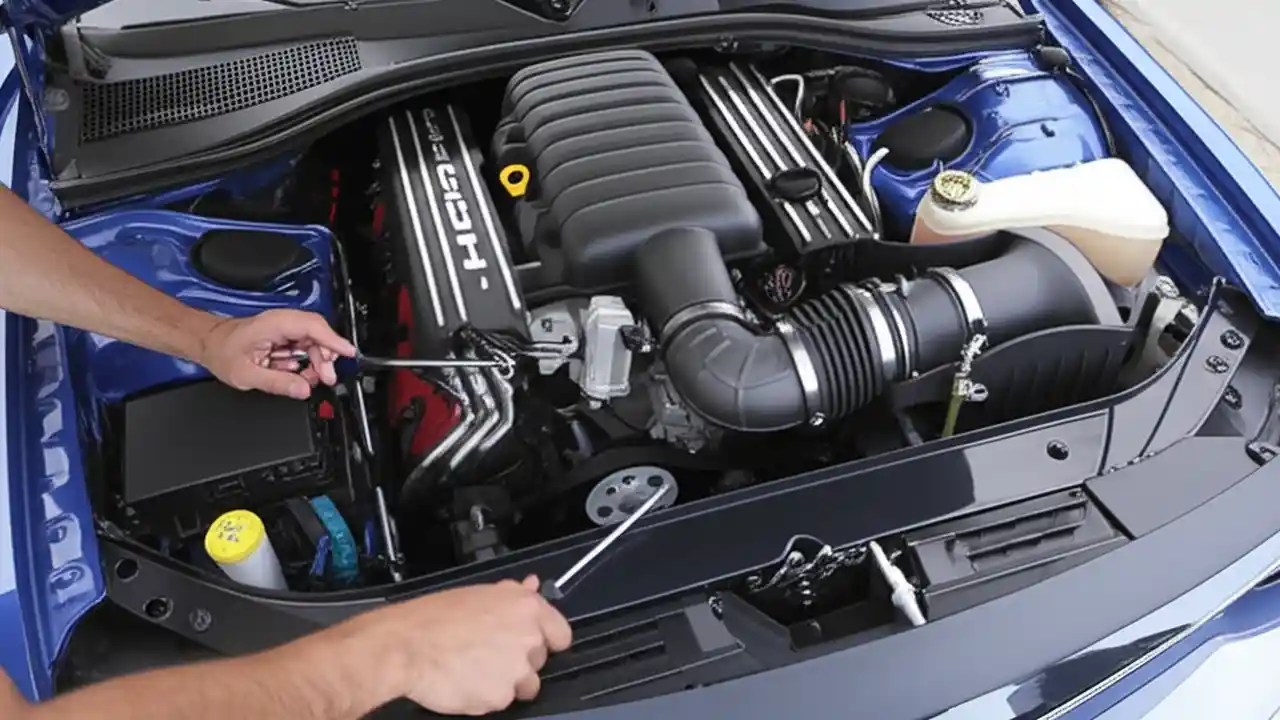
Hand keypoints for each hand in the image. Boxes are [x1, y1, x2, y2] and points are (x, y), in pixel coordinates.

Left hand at [198, 309, 356, 398]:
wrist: (209, 343)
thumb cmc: (222, 352)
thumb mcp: (247, 374)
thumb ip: (278, 383)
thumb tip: (304, 389)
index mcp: (274, 324)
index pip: (312, 327)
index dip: (333, 340)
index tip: (348, 353)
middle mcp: (283, 322)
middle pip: (317, 335)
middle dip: (326, 357)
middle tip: (326, 378)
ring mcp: (284, 328)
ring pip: (314, 341)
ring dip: (317, 361)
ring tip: (311, 379)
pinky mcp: (285, 336)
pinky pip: (305, 346)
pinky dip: (307, 361)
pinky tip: (300, 373)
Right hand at [372, 576, 571, 714]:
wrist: (405, 646)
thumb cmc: (434, 617)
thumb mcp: (478, 594)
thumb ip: (512, 593)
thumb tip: (533, 584)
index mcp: (526, 608)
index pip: (561, 634)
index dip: (547, 640)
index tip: (531, 644)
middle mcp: (528, 638)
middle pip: (540, 660)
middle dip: (519, 661)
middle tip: (487, 653)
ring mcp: (516, 671)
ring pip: (524, 685)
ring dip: (506, 682)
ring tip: (474, 669)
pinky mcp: (499, 697)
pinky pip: (500, 701)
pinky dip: (485, 696)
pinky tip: (464, 682)